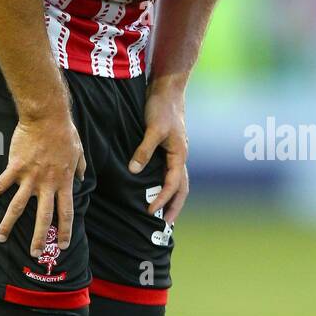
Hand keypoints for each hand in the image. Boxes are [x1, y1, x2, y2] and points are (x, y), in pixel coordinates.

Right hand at [0, 111, 85, 255]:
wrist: (47, 117)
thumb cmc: (64, 133)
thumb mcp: (79, 151)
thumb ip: (80, 168)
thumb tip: (81, 178)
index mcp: (64, 182)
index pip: (66, 213)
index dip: (65, 231)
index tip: (63, 245)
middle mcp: (47, 184)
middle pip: (43, 218)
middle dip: (39, 238)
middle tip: (34, 254)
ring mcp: (30, 177)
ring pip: (18, 208)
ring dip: (8, 225)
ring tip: (1, 238)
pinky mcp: (15, 168)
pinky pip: (1, 185)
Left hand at [130, 76, 188, 221]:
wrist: (167, 89)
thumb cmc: (162, 107)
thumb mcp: (153, 128)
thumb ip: (144, 150)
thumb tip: (134, 171)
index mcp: (179, 154)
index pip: (173, 184)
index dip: (162, 199)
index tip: (150, 211)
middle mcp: (180, 156)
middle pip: (181, 188)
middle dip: (175, 207)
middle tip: (166, 226)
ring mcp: (175, 153)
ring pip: (177, 182)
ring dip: (172, 199)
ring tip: (164, 214)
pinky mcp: (168, 148)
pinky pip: (169, 173)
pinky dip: (166, 186)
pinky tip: (156, 190)